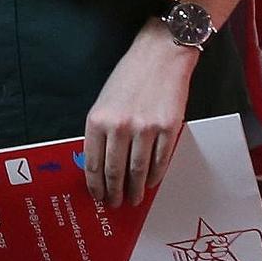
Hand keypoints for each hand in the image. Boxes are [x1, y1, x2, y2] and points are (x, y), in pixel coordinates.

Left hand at [82, 21, 196, 207]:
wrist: (160, 56)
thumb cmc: (128, 77)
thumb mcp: (103, 102)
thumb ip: (100, 131)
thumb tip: (100, 164)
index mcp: (98, 119)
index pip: (92, 162)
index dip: (95, 184)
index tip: (97, 196)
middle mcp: (119, 126)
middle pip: (114, 171)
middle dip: (113, 192)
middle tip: (114, 204)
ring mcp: (145, 128)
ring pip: (138, 170)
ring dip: (135, 189)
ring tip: (133, 199)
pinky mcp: (169, 128)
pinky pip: (160, 160)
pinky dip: (154, 176)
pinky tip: (150, 183)